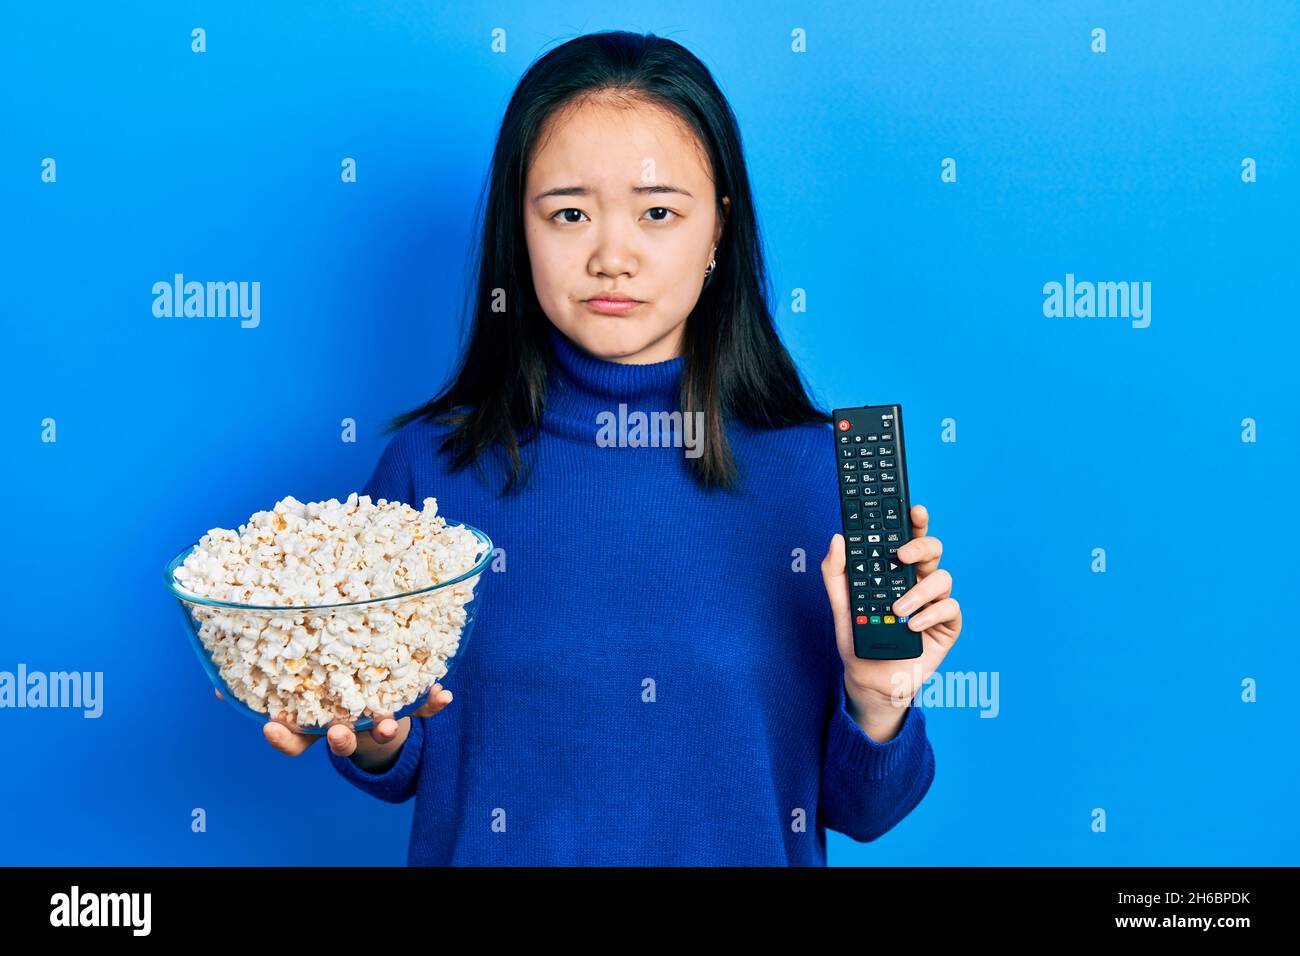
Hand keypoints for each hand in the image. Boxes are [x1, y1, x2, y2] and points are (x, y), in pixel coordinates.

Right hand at [209, 684, 453, 757]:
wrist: (377, 700)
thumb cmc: (333, 684)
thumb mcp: (298, 681)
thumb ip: (265, 680)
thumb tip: (218, 681)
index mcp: (319, 721)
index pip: (296, 738)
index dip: (283, 737)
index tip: (271, 728)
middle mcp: (348, 724)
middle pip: (341, 740)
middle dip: (340, 738)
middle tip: (338, 732)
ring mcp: (378, 717)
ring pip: (381, 729)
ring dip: (384, 727)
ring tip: (388, 722)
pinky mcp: (409, 709)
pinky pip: (423, 708)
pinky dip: (434, 703)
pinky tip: (445, 694)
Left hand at [821, 504, 961, 708]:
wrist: (869, 678)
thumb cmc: (858, 638)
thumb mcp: (840, 604)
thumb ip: (836, 572)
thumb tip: (837, 538)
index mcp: (897, 571)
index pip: (909, 539)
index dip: (916, 522)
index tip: (914, 510)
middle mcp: (919, 581)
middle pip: (933, 551)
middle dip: (921, 546)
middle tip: (901, 555)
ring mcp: (934, 602)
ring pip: (943, 578)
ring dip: (918, 590)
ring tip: (897, 609)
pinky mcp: (946, 625)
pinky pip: (950, 609)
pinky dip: (930, 614)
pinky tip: (912, 625)